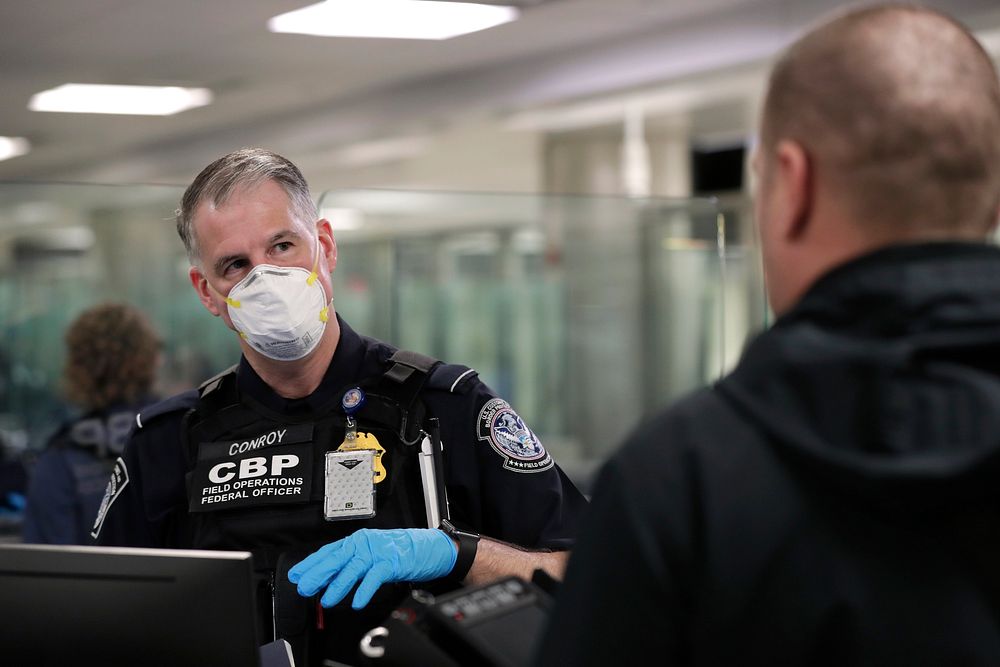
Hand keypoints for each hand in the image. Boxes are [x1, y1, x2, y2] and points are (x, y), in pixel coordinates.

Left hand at [288, 528, 456, 608]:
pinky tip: (357, 601)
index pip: (329, 551)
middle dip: (318, 573)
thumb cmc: (401, 551)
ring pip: (353, 568)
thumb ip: (351, 564)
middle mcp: (365, 543)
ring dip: (338, 586)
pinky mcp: (392, 561)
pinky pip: (375, 576)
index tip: (297, 574)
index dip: (311, 563)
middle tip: (304, 587)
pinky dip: (364, 590)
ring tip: (327, 600)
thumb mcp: (372, 554)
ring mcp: (379, 551)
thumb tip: (328, 578)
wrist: (429, 547)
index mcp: (358, 540)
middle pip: (336, 558)